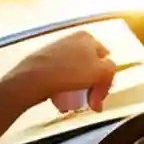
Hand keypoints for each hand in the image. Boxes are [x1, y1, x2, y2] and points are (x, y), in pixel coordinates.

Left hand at [0, 31, 116, 110]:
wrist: (32, 79)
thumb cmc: (69, 73)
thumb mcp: (102, 71)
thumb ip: (111, 71)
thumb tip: (107, 76)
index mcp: (88, 38)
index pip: (106, 62)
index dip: (106, 83)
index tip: (99, 100)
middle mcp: (73, 40)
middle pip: (91, 69)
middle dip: (91, 88)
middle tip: (89, 104)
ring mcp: (57, 50)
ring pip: (76, 75)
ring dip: (78, 92)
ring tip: (72, 105)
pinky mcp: (44, 61)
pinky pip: (61, 77)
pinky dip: (63, 89)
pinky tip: (59, 101)